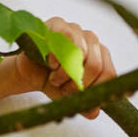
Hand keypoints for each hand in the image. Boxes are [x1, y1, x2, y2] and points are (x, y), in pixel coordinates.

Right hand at [2, 17, 117, 119]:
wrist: (29, 72)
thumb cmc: (53, 81)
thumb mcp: (70, 96)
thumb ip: (83, 104)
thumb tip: (94, 113)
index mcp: (101, 56)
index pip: (108, 74)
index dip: (92, 89)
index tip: (77, 96)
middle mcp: (92, 40)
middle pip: (95, 66)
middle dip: (76, 84)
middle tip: (62, 88)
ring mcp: (77, 29)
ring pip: (80, 53)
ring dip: (64, 73)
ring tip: (54, 78)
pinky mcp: (58, 23)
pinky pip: (65, 37)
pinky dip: (57, 57)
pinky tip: (51, 64)